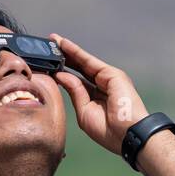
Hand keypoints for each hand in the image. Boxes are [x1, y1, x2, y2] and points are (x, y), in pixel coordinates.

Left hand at [50, 34, 148, 154]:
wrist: (127, 134)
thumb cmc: (108, 130)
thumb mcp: (84, 111)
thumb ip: (74, 92)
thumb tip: (61, 75)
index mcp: (96, 99)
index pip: (76, 82)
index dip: (62, 73)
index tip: (47, 66)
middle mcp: (102, 86)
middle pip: (79, 69)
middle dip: (64, 58)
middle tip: (47, 48)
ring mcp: (108, 79)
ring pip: (83, 62)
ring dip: (67, 51)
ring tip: (51, 41)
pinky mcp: (112, 74)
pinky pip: (89, 61)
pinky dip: (76, 51)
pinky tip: (63, 44)